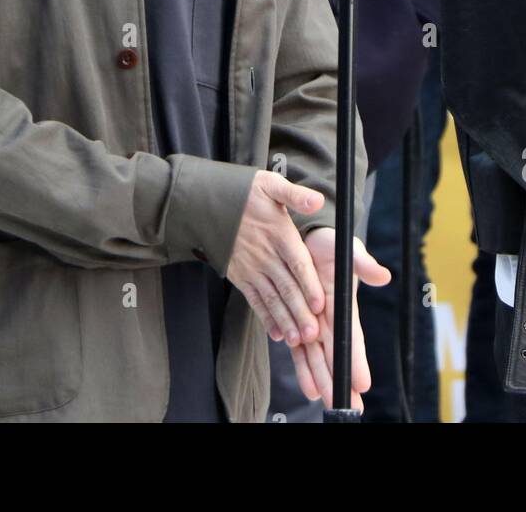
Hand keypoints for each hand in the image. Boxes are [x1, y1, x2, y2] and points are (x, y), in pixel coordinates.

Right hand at [226, 172, 326, 347]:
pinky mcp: (240, 275)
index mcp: (279, 234)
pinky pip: (255, 299)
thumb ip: (296, 195)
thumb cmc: (243, 192)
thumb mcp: (271, 185)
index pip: (298, 264)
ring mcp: (251, 268)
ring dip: (285, 320)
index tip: (319, 304)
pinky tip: (276, 333)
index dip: (309, 285)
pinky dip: (265, 317)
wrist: (205, 201)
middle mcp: (266, 255)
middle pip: (287, 287)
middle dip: (300, 311)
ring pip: (272, 298)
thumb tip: (317, 201)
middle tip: (312, 334)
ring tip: (296, 340)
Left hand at [285, 226, 390, 410]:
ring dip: (322, 379)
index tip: (362, 381)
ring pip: (316, 356)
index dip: (356, 359)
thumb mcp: (348, 249)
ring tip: (326, 401)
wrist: (303, 237)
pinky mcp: (295, 320)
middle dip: (341, 380)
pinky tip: (309, 387)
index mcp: (343, 305)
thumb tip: (382, 276)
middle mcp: (329, 319)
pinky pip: (298, 348)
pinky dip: (302, 366)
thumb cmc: (330, 244)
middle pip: (334, 354)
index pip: (351, 337)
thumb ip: (363, 263)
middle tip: (349, 406)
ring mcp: (312, 322)